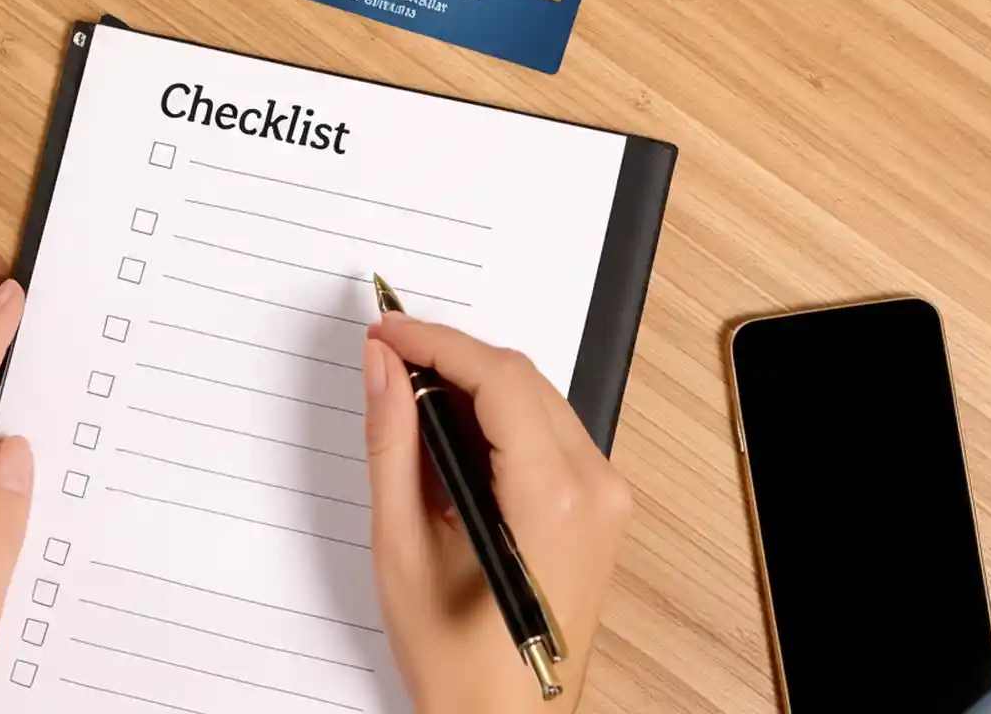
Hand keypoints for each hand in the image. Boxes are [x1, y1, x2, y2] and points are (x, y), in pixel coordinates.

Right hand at [363, 314, 631, 713]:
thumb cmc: (459, 660)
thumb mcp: (403, 545)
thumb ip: (394, 443)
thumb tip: (384, 370)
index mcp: (555, 499)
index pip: (499, 379)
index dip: (437, 342)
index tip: (388, 331)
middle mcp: (597, 491)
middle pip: (521, 380)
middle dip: (451, 356)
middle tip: (388, 357)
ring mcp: (606, 499)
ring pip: (536, 399)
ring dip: (473, 385)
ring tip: (409, 393)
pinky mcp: (599, 507)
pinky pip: (548, 433)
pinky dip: (497, 418)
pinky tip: (450, 430)